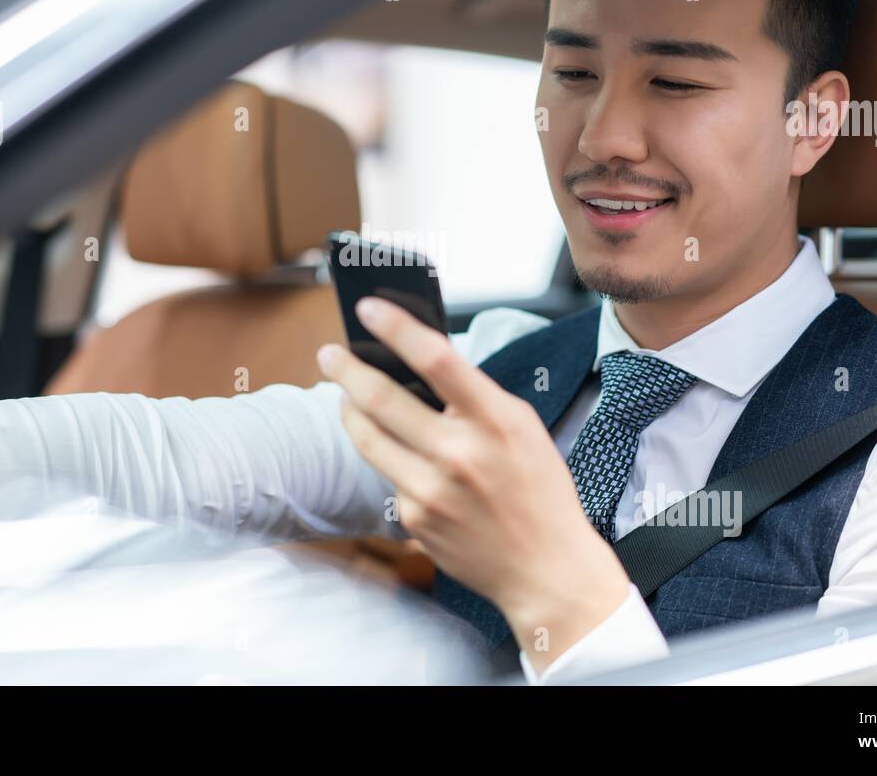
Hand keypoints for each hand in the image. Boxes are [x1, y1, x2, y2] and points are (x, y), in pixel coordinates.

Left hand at [316, 295, 630, 668]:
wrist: (546, 570)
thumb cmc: (537, 489)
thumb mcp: (521, 428)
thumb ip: (473, 397)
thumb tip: (415, 365)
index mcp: (495, 420)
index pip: (436, 359)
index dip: (396, 327)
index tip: (367, 307)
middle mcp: (459, 454)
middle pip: (382, 397)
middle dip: (346, 368)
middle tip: (329, 352)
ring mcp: (432, 490)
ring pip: (368, 436)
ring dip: (348, 408)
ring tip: (344, 394)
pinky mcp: (414, 518)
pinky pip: (387, 475)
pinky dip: (389, 459)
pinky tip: (400, 456)